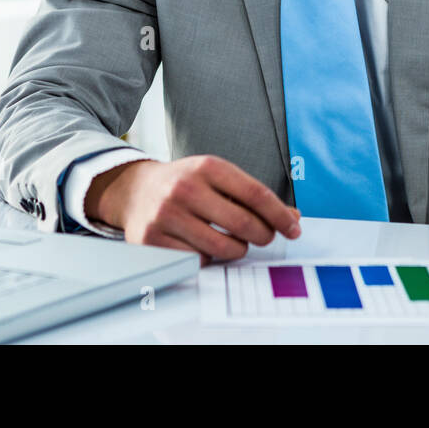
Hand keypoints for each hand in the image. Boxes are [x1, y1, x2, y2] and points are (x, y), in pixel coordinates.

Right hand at [85, 155, 301, 265]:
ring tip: (236, 243)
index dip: (279, 215)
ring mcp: (167, 215)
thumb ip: (252, 196)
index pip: (255, 193)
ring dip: (238, 250)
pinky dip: (210, 259)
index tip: (294, 229)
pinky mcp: (153, 240)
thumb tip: (292, 219)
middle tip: (265, 237)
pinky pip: (199, 261)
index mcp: (207, 167)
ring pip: (222, 247)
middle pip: (242, 223)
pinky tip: (206, 246)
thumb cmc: (186, 184)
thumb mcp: (216, 177)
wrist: (135, 190)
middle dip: (263, 235)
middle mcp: (185, 188)